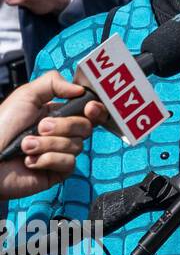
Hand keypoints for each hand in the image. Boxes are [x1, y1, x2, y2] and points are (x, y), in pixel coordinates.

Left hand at [0, 71, 106, 198]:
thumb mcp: (25, 96)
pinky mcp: (58, 171)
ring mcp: (60, 152)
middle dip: (63, 127)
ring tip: (25, 147)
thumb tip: (80, 89)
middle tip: (40, 128)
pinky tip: (29, 161)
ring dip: (48, 144)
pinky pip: (69, 163)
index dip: (94, 109)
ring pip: (76, 145)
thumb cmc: (0, 127)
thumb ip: (53, 83)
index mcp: (56, 114)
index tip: (89, 108)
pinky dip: (48, 160)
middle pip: (86, 126)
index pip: (87, 110)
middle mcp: (61, 133)